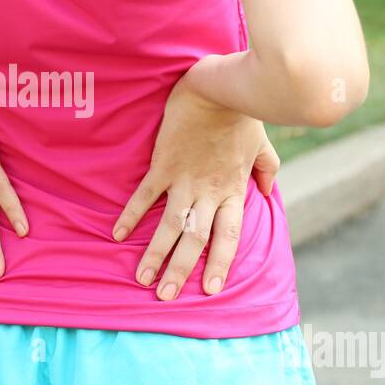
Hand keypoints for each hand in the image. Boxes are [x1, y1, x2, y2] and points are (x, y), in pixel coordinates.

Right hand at [113, 66, 278, 299]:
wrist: (220, 88)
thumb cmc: (243, 114)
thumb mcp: (263, 145)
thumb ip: (267, 170)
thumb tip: (267, 190)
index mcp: (232, 191)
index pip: (228, 237)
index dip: (220, 264)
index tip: (212, 289)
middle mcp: (208, 192)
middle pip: (195, 240)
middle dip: (180, 271)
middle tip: (165, 296)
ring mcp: (184, 180)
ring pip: (169, 226)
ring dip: (155, 254)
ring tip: (142, 278)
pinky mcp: (163, 164)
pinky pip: (145, 195)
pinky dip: (130, 214)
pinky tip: (117, 234)